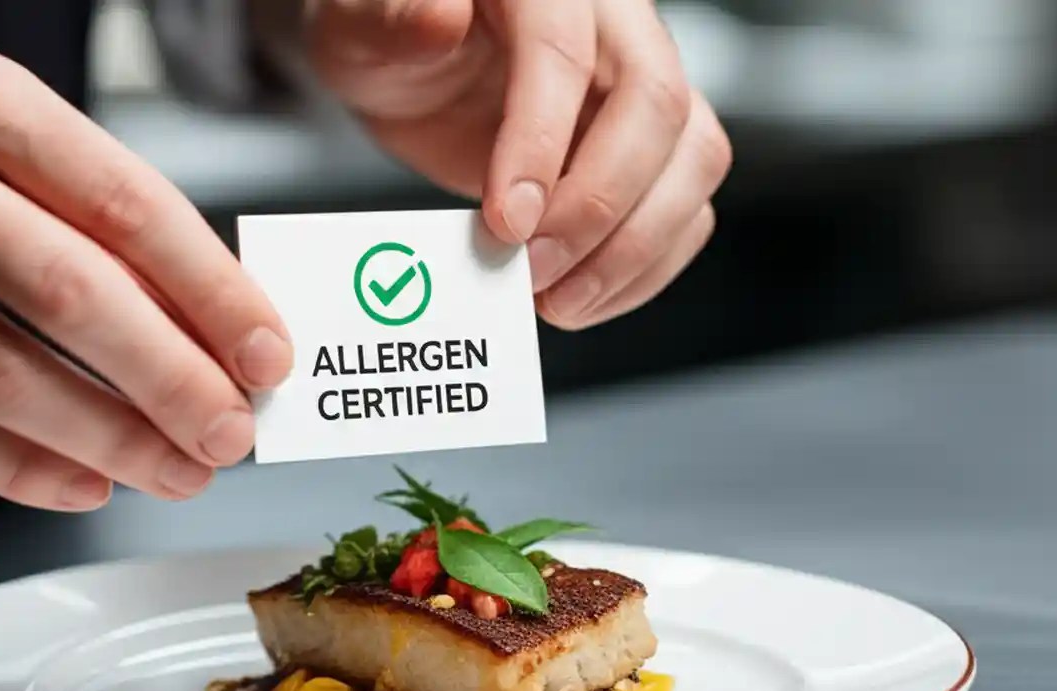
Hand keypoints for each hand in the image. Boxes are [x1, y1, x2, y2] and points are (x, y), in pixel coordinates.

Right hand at [0, 40, 292, 510]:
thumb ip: (85, 197)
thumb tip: (203, 305)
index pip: (131, 209)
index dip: (215, 295)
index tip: (267, 353)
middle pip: (76, 299)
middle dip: (175, 383)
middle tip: (231, 432)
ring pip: (3, 377)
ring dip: (109, 439)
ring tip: (175, 468)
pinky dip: (15, 467)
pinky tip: (79, 480)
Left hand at [305, 0, 731, 328]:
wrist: (409, 70)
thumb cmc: (391, 41)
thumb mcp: (362, 23)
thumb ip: (392, 18)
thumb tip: (438, 17)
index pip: (565, 51)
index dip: (542, 141)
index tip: (505, 217)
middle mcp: (614, 28)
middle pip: (656, 106)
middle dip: (597, 206)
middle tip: (530, 268)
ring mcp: (642, 90)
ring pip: (693, 160)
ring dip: (633, 247)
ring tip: (556, 297)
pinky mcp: (651, 152)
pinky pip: (687, 208)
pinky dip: (644, 267)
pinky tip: (582, 294)